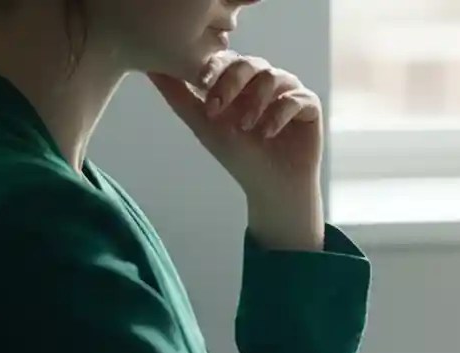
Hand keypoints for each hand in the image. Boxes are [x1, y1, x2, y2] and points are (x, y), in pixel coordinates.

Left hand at [148, 53, 323, 251]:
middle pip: (251, 63)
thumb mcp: (202, 123)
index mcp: (241, 79)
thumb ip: (178, 95)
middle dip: (233, 84)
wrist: (271, 186)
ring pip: (274, 77)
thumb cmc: (239, 155)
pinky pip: (297, 98)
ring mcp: (289, 91)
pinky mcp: (310, 106)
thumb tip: (150, 69)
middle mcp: (266, 80)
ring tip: (247, 128)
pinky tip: (267, 133)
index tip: (203, 91)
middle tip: (219, 110)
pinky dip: (280, 114)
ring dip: (256, 102)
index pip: (227, 59)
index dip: (215, 70)